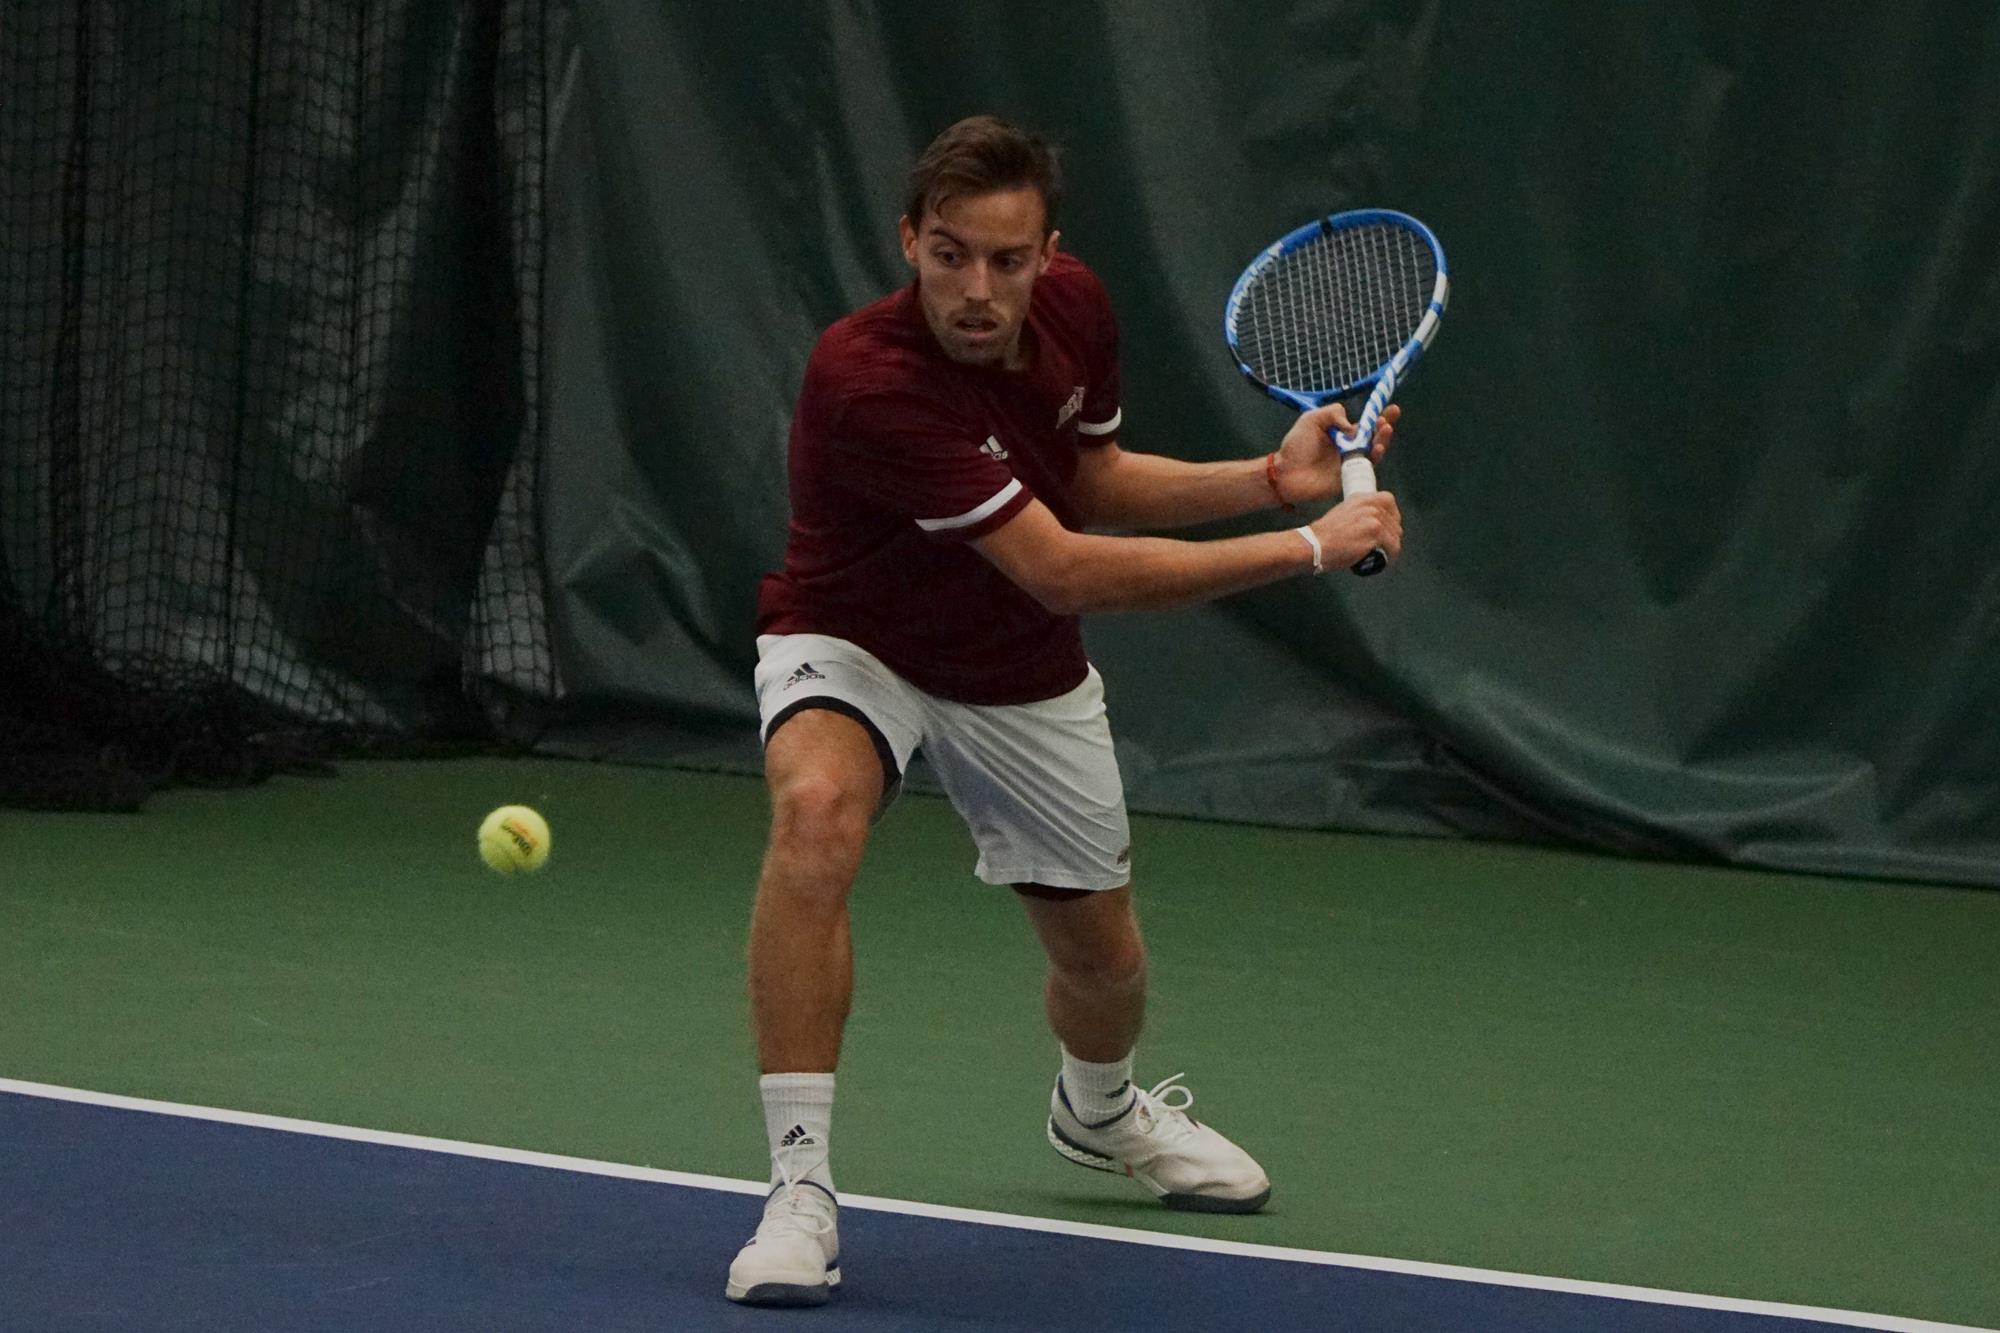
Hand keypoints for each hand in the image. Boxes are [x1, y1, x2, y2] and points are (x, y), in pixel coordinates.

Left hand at [1271, 402, 1398, 506]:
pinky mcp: (1350, 477)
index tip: (1392, 407)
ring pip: (1374, 451)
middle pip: (1375, 436)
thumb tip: (1351, 426)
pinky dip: (1374, 458)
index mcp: (1343, 433)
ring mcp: (1352, 463)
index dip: (1380, 415)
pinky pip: (1367, 468)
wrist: (1286, 472)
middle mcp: (1351, 448)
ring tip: (1385, 430)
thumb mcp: (1312, 419)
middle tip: (1388, 419)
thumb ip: (1332, 413)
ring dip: (1382, 440)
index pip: (1366, 423)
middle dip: (1385, 426)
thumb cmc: (1296, 446)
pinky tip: (1376, 448)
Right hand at [1308, 490, 1401, 570]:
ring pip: (1395, 535)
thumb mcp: (1342, 513)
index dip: (1392, 516)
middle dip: (1391, 536)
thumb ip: (1358, 512)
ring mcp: (1373, 518)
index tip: (1388, 528)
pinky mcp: (1375, 533)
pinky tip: (1383, 560)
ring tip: (1381, 555)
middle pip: (1395, 521)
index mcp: (1361, 497)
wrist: (1315, 545)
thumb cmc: (1325, 536)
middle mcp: (1370, 504)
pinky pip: (1393, 547)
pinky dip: (1390, 556)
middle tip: (1383, 547)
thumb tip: (1372, 522)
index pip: (1388, 500)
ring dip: (1390, 547)